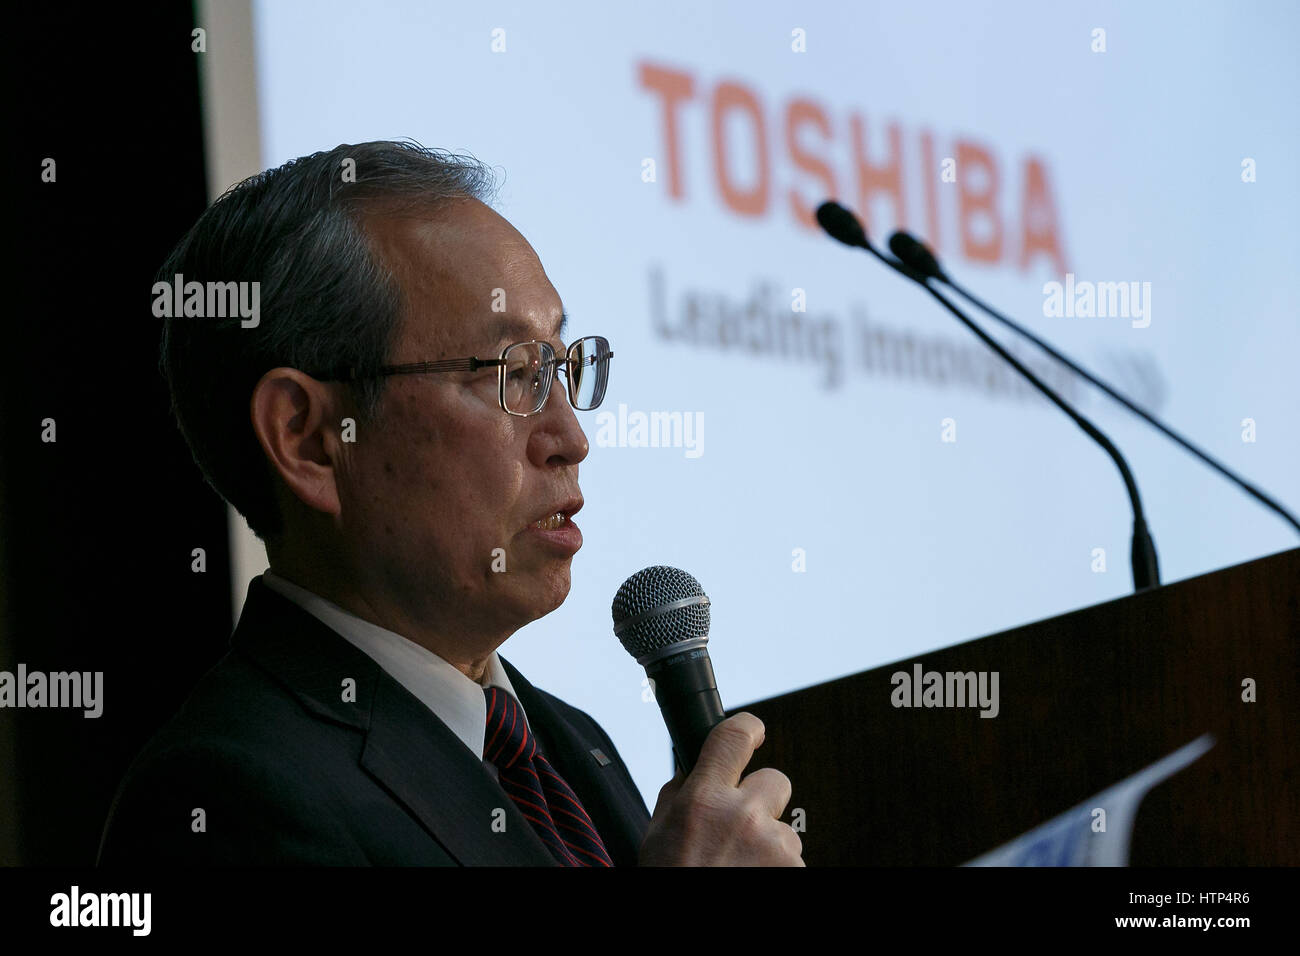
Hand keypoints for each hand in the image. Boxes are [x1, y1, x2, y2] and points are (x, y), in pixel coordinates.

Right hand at [637, 713, 803, 865]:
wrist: (686, 939)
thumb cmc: (669, 881)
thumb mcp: (657, 834)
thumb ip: (679, 794)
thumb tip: (694, 769)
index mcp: (704, 799)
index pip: (733, 736)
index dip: (747, 727)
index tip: (752, 731)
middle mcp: (744, 816)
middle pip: (775, 781)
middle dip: (762, 801)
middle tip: (740, 829)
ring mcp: (775, 847)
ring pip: (784, 829)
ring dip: (768, 845)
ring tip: (739, 870)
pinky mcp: (796, 872)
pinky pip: (792, 860)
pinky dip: (776, 871)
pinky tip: (750, 881)